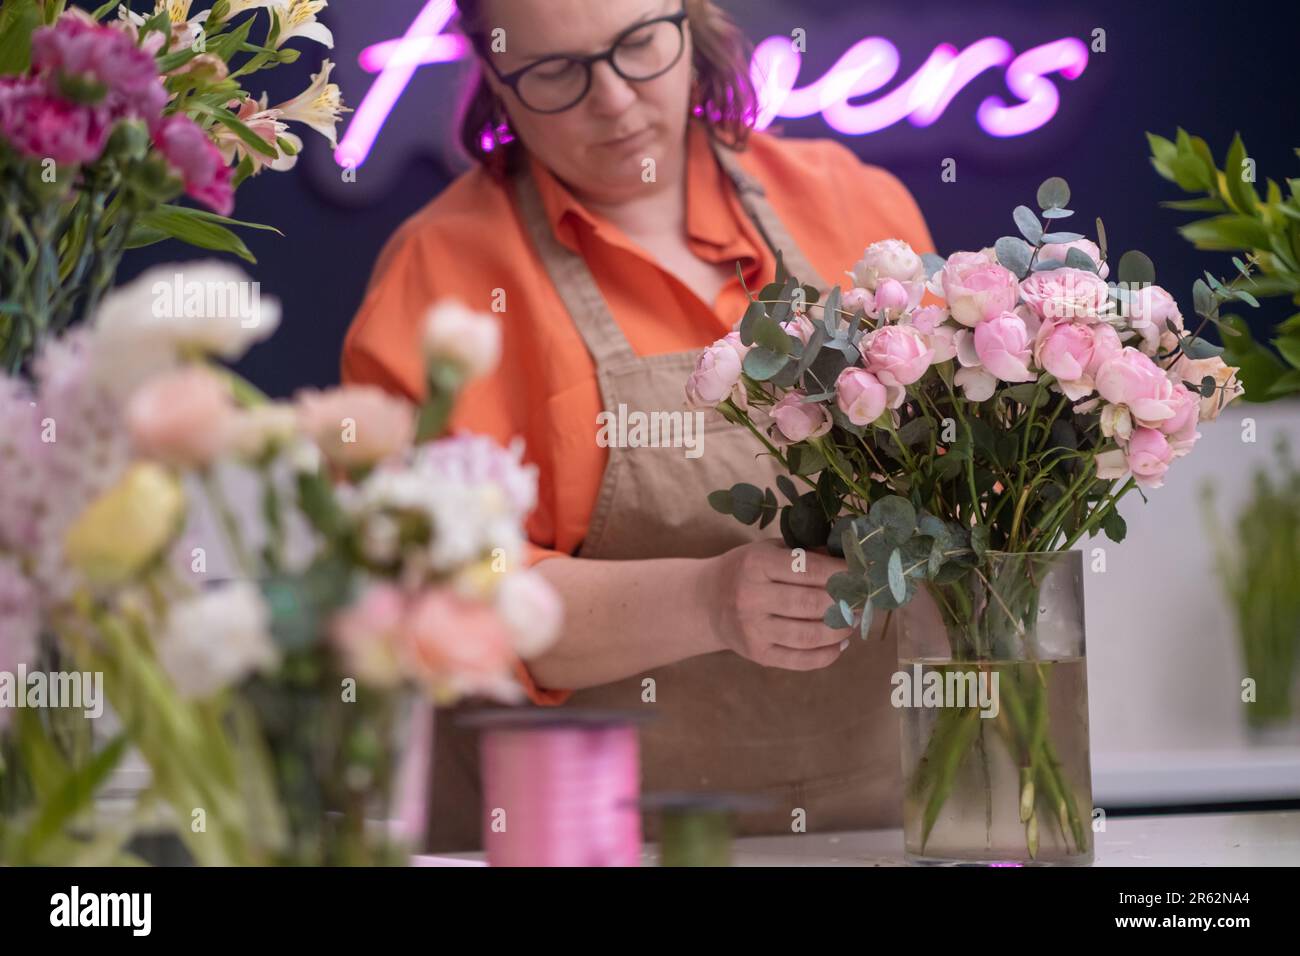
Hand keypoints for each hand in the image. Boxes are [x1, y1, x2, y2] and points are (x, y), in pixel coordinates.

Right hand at [704, 538, 852, 670]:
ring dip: (840, 629)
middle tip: (862, 599)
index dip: (842, 572)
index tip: (864, 573)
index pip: (809, 569)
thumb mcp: (768, 550)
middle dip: (845, 602)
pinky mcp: (757, 654)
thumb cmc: (746, 570)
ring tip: (852, 621)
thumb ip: (806, 554)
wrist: (705, 601)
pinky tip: (839, 644)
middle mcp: (751, 597)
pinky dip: (827, 655)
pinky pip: (800, 660)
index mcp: (756, 564)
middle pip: (812, 603)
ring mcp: (752, 629)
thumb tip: (851, 559)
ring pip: (809, 635)